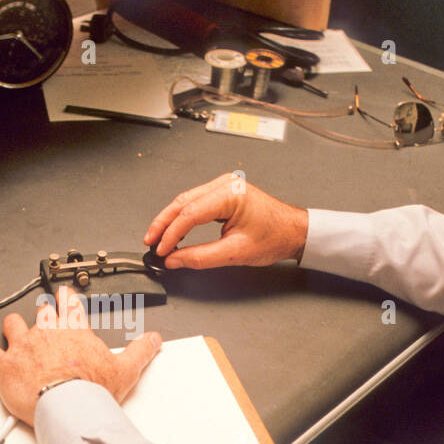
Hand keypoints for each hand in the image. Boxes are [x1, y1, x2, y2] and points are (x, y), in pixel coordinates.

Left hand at [0, 285, 162, 425]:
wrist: (67, 406)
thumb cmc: (92, 389)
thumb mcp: (125, 370)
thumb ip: (141, 351)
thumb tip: (154, 340)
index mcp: (74, 330)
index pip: (69, 303)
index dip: (65, 297)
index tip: (63, 294)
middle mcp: (47, 332)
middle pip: (40, 311)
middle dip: (41, 313)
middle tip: (43, 316)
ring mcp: (23, 346)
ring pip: (13, 324)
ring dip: (13, 325)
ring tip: (13, 327)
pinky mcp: (5, 364)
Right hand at [143, 173, 309, 268]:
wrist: (293, 232)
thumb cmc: (275, 237)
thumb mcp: (235, 253)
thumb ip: (200, 257)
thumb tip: (174, 259)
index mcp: (231, 193)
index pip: (190, 213)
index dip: (171, 234)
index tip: (161, 249)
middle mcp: (226, 184)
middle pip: (182, 202)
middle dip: (163, 224)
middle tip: (150, 242)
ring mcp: (223, 185)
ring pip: (185, 201)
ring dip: (170, 220)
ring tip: (158, 238)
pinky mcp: (222, 192)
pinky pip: (194, 202)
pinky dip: (182, 217)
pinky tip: (174, 230)